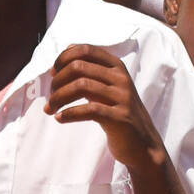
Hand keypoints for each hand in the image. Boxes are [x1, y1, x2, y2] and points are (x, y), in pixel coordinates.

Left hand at [45, 44, 166, 171]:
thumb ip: (91, 72)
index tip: (53, 74)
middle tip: (50, 96)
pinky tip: (59, 118)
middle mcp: (120, 78)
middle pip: (79, 67)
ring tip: (50, 108)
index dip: (64, 59)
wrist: (142, 143)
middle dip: (57, 81)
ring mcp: (122, 97)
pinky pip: (89, 110)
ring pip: (81, 86)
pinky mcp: (119, 117)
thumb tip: (62, 58)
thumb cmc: (118, 112)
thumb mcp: (108, 87)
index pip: (85, 50)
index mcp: (116, 67)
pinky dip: (69, 114)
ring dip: (58, 97)